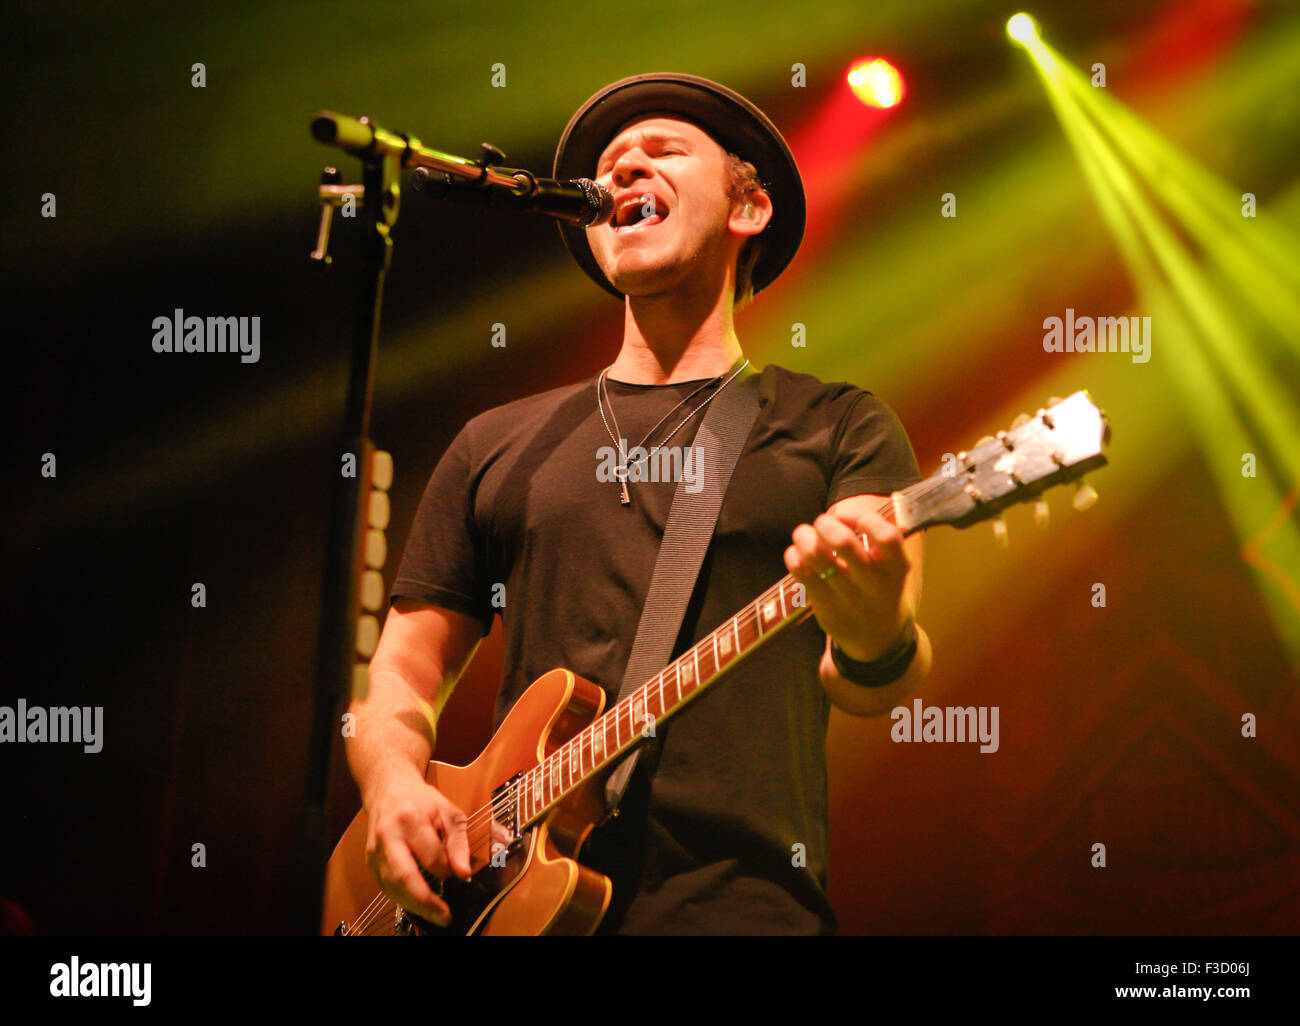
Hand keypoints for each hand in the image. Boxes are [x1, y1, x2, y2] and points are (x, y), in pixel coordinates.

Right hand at [363, 769, 510, 927]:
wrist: (389, 789)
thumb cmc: (421, 801)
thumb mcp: (449, 812)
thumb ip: (459, 843)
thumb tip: (464, 873)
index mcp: (410, 819)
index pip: (431, 856)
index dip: (446, 870)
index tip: (457, 875)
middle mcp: (388, 836)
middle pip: (404, 877)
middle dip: (425, 902)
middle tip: (444, 916)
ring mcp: (375, 850)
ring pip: (392, 887)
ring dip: (414, 905)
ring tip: (434, 914)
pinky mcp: (370, 861)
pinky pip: (385, 887)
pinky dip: (402, 899)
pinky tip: (417, 903)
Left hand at [783, 508, 911, 661]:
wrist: (877, 638)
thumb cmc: (878, 588)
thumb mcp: (890, 566)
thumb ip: (872, 537)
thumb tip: (839, 515)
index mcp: (896, 568)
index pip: (887, 537)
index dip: (868, 520)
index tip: (857, 520)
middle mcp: (874, 583)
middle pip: (844, 543)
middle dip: (826, 524)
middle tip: (823, 524)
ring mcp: (848, 597)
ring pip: (817, 556)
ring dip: (805, 536)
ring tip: (803, 534)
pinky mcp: (826, 607)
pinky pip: (803, 575)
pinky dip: (794, 556)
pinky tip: (796, 553)